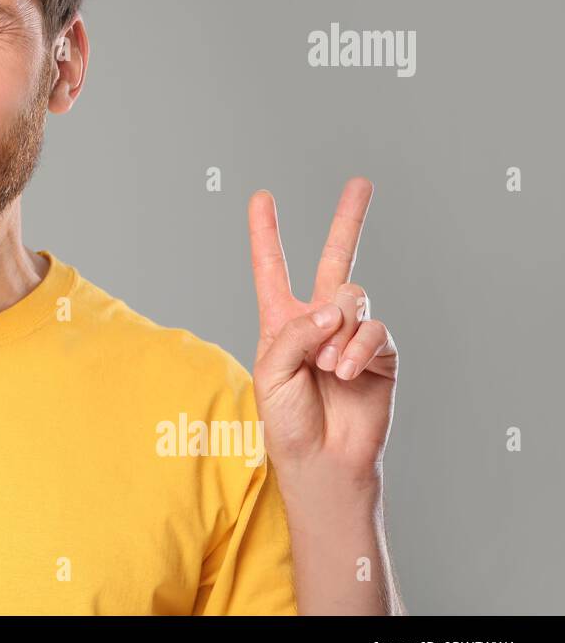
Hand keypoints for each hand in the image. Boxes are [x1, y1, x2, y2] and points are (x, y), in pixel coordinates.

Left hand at [247, 177, 398, 484]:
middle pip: (336, 259)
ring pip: (353, 299)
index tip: (261, 197)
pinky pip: (374, 330)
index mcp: (281, 321)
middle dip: (350, 220)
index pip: (272, 268)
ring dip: (336, 333)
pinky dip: (357, 348)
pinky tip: (346, 371)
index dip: (266, 233)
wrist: (323, 459)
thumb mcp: (270, 371)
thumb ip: (295, 331)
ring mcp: (353, 334)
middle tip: (362, 183)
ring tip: (327, 368)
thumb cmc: (287, 420)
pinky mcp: (382, 353)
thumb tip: (335, 307)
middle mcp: (319, 320)